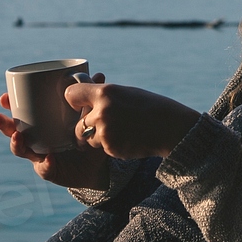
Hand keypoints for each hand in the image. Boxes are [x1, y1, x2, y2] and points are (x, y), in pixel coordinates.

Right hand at [0, 72, 110, 189]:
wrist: (97, 164)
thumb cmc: (89, 136)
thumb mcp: (90, 115)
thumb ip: (91, 98)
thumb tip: (99, 75)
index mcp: (41, 122)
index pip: (21, 112)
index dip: (10, 105)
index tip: (5, 96)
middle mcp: (36, 139)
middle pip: (14, 131)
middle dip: (5, 124)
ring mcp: (40, 155)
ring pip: (22, 150)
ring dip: (16, 144)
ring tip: (18, 136)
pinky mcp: (50, 171)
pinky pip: (44, 168)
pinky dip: (46, 164)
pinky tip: (50, 158)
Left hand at [65, 81, 200, 159]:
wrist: (171, 127)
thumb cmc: (150, 106)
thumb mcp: (125, 92)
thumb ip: (103, 96)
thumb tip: (82, 96)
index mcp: (105, 93)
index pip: (71, 94)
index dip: (75, 100)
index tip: (79, 102)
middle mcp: (101, 112)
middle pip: (77, 124)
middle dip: (85, 126)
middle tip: (101, 124)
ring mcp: (106, 132)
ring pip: (88, 139)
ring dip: (97, 138)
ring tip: (119, 131)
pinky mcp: (111, 148)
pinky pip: (102, 148)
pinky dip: (110, 145)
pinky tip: (127, 138)